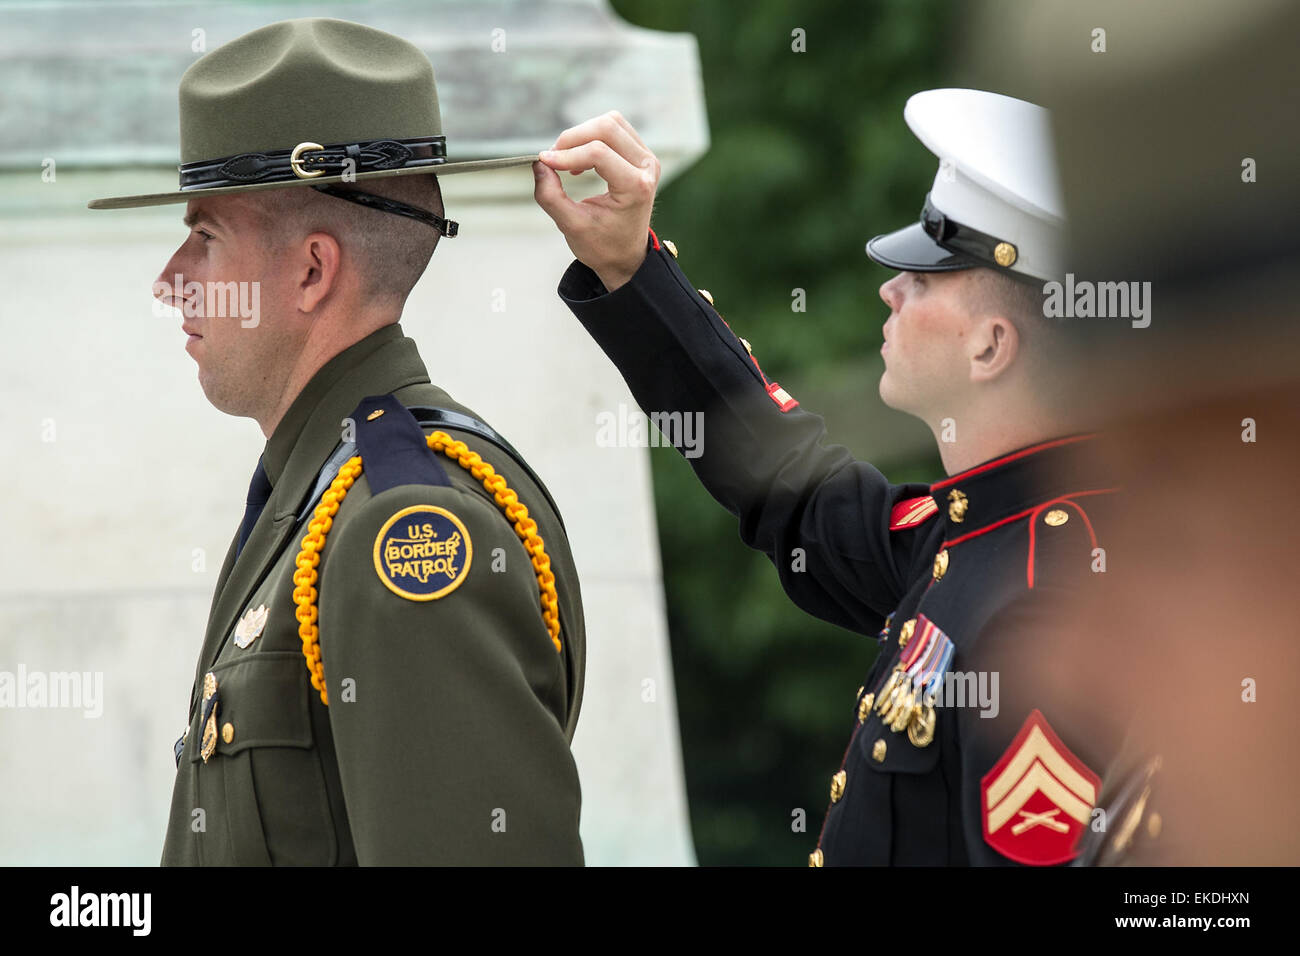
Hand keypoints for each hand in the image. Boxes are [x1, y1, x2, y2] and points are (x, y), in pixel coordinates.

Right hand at [533, 111, 660, 291]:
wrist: (626, 256)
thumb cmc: (602, 245)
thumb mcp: (571, 227)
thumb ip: (551, 196)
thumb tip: (538, 163)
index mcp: (637, 188)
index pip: (598, 153)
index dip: (566, 154)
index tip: (543, 162)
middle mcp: (647, 167)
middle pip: (606, 128)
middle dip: (572, 138)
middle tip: (551, 159)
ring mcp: (647, 158)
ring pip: (611, 122)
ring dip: (582, 135)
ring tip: (565, 160)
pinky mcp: (641, 153)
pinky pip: (615, 129)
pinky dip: (591, 137)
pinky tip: (579, 161)